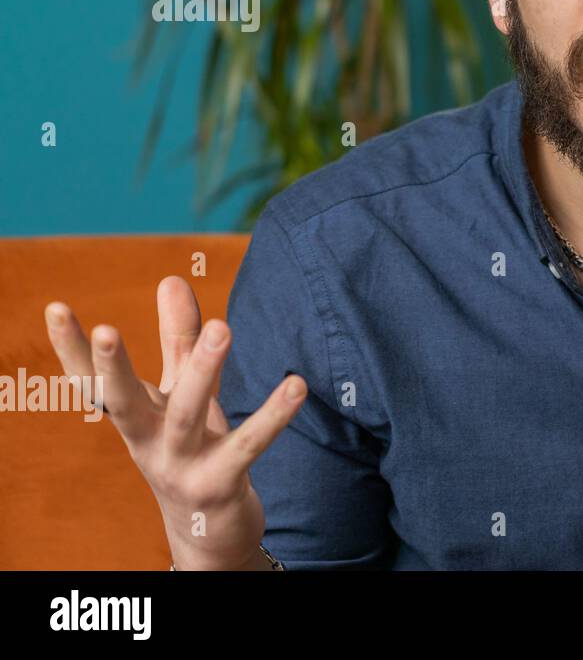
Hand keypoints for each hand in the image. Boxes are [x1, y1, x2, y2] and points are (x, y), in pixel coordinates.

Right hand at [44, 276, 306, 569]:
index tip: (56, 307)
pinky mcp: (221, 483)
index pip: (93, 382)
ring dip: (202, 371)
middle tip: (108, 330)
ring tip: (222, 327)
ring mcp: (181, 467)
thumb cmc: (191, 448)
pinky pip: (248, 445)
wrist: (207, 533)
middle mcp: (147, 443)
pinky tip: (295, 384)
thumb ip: (179, 338)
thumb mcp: (180, 394)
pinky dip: (272, 416)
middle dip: (112, 369)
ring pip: (186, 415)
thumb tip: (172, 278)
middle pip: (123, 402)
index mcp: (133, 419)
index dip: (71, 349)